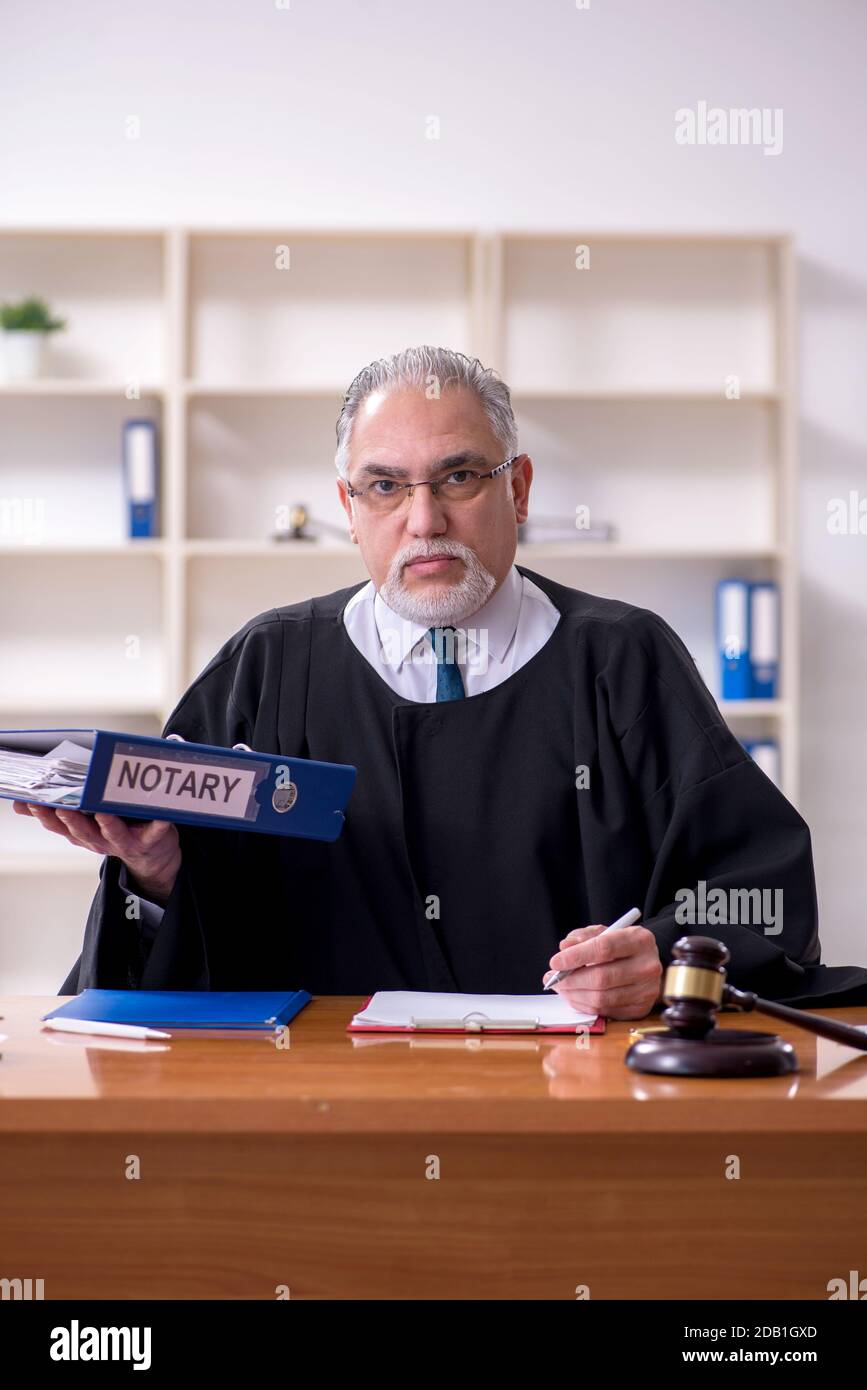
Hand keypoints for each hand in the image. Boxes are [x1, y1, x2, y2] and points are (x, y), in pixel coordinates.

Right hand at [12, 802, 180, 904]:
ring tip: (102, 812)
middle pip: (82, 832)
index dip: (44, 816)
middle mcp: (101, 841)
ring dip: (106, 824)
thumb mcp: (85, 825)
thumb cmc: (118, 830)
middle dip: (70, 820)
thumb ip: (58, 812)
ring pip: (112, 835)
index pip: (58, 826)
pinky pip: (155, 831)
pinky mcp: (151, 840)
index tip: (33, 801)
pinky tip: (161, 815)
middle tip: (61, 807)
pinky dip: (159, 823)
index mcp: (84, 834)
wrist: (154, 857)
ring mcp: (125, 843)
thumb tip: (20, 803)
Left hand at [542, 921, 662, 1019]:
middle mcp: (647, 966)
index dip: (576, 957)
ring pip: (602, 997)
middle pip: (602, 977)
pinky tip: (576, 996)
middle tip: (553, 978)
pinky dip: (585, 1005)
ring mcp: (646, 990)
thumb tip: (564, 948)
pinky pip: (606, 1010)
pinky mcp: (641, 1008)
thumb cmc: (623, 947)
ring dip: (575, 995)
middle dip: (571, 980)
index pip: (604, 948)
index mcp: (639, 940)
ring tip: (562, 987)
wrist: (647, 964)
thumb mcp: (605, 932)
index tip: (555, 962)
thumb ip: (583, 937)